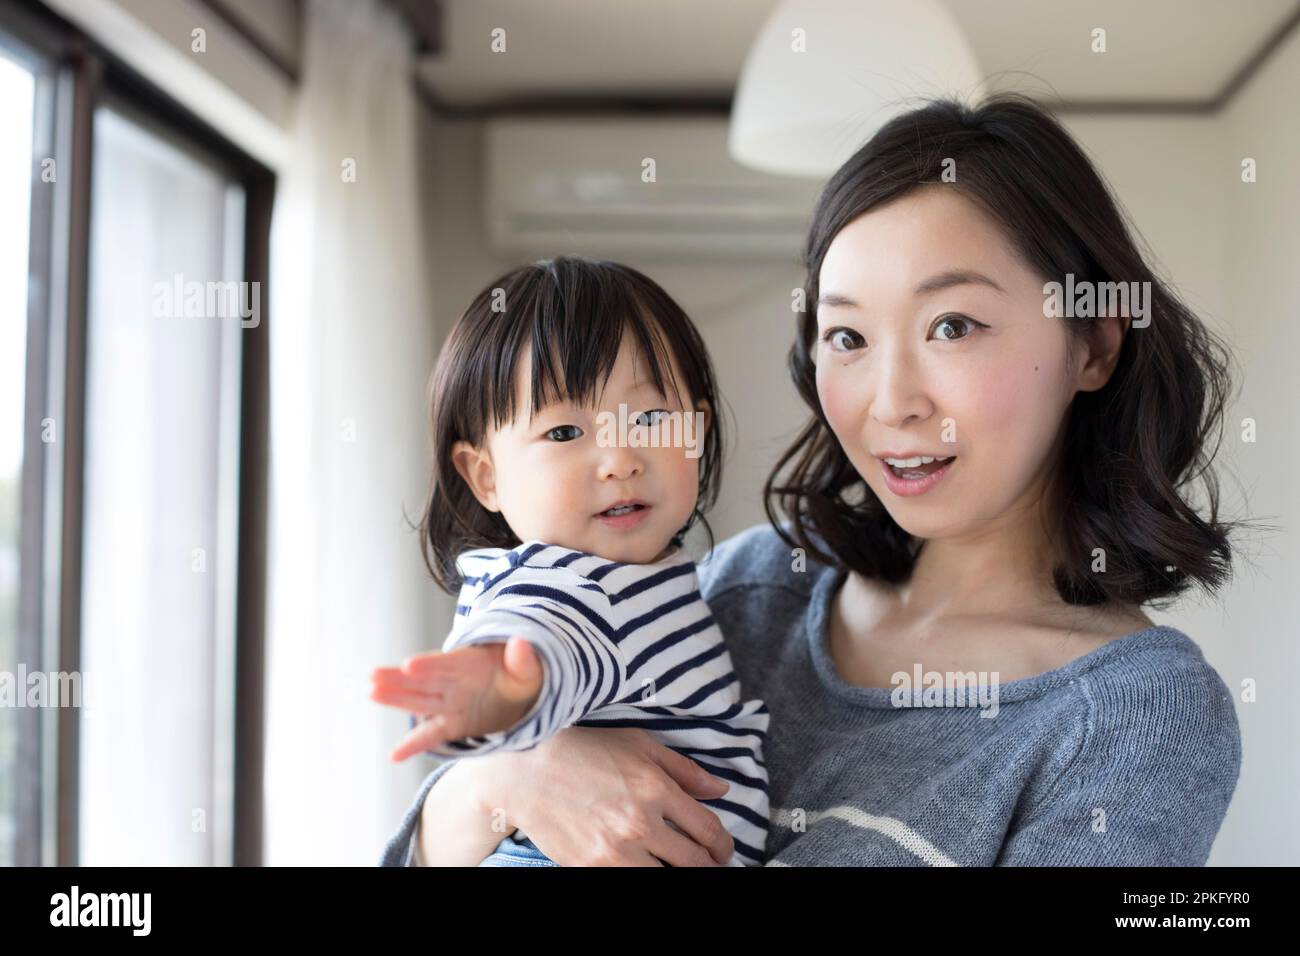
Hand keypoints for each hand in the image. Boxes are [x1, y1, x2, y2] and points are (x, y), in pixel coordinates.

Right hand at [370, 636, 543, 760]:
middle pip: (422, 681)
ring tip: (372, 693)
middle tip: (374, 676)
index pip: (446, 663)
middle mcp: (452, 682)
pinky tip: (394, 756)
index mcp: (468, 664)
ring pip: (419, 702)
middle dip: (399, 679)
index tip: (409, 665)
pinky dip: (414, 745)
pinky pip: (431, 735)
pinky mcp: (451, 723)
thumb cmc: (519, 674)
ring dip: (396, 699)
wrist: (516, 690)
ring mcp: (448, 702)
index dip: (429, 663)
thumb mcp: (527, 667)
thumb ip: (523, 659)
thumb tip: (520, 644)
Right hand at [473, 726, 736, 866]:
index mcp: (656, 788)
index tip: (723, 850)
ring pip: (666, 877)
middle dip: (708, 866)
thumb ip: (685, 769)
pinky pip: (632, 881)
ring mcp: (615, 850)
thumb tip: (721, 789)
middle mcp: (640, 823)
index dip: (723, 846)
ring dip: (677, 873)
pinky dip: (645, 874)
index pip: (708, 830)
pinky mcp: (592, 867)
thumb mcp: (639, 744)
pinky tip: (646, 865)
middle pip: (694, 863)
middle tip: (709, 865)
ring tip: (677, 866)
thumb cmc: (584, 750)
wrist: (525, 769)